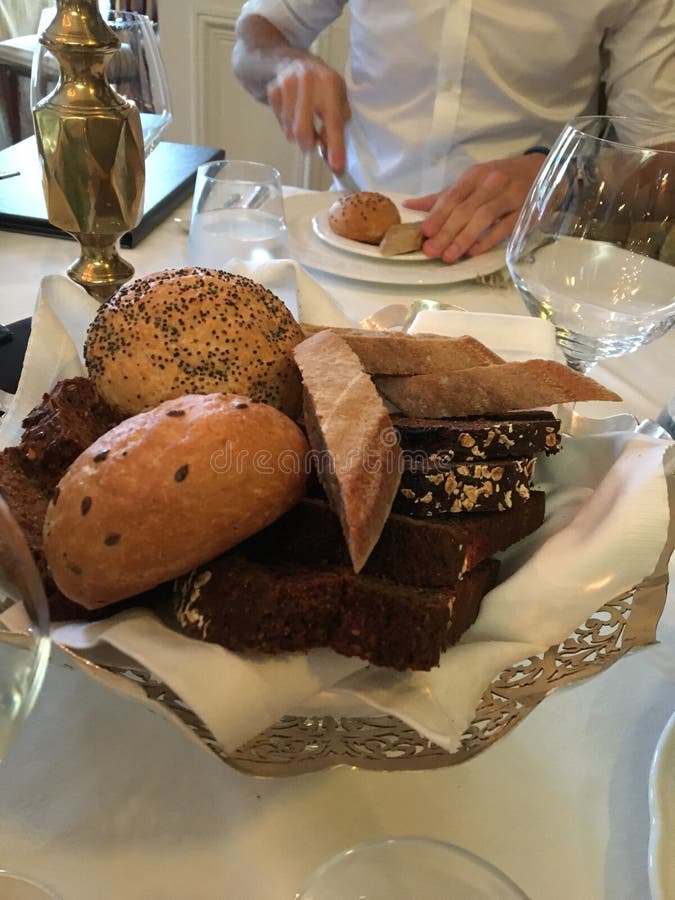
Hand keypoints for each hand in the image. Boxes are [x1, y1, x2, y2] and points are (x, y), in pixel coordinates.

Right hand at [266, 55, 350, 172]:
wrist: (286, 59)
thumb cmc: (318, 83)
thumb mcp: (336, 96)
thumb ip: (338, 122)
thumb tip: (331, 151)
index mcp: (329, 82)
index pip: (333, 121)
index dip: (335, 147)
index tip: (337, 168)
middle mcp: (307, 80)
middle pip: (303, 130)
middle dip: (307, 145)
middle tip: (311, 146)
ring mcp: (286, 84)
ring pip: (289, 130)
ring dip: (297, 136)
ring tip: (303, 123)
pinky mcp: (272, 90)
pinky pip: (280, 122)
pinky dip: (287, 125)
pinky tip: (292, 113)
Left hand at [404, 154, 546, 262]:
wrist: (541, 169)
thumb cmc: (501, 178)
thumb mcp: (473, 182)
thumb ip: (443, 197)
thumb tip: (410, 205)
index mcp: (475, 176)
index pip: (453, 196)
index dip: (438, 214)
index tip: (425, 232)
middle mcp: (491, 183)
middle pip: (466, 209)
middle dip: (447, 232)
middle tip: (431, 251)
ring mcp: (510, 196)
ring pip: (484, 218)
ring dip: (464, 238)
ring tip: (449, 256)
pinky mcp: (526, 211)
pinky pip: (505, 227)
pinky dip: (488, 240)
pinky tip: (474, 252)